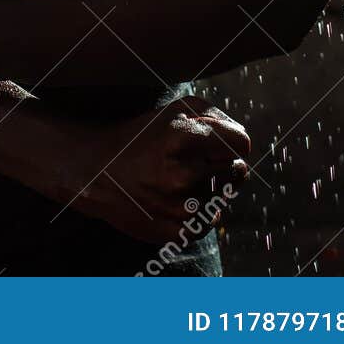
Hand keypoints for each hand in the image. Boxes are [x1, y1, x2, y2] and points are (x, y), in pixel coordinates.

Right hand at [71, 95, 249, 244]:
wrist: (100, 173)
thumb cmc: (144, 137)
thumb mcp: (175, 111)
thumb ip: (215, 117)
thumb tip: (243, 141)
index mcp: (182, 136)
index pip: (241, 143)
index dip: (235, 141)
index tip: (223, 144)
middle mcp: (182, 173)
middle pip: (237, 171)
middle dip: (222, 164)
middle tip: (195, 160)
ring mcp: (179, 207)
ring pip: (224, 198)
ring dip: (212, 189)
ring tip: (181, 180)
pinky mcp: (176, 232)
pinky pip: (210, 222)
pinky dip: (199, 212)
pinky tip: (175, 199)